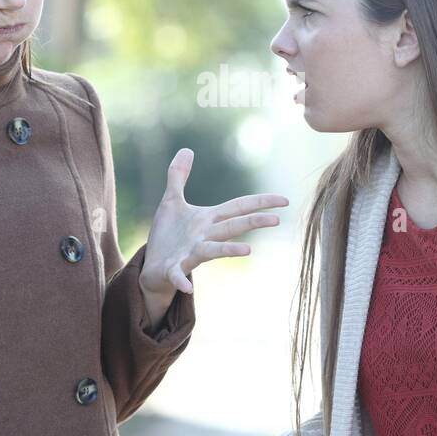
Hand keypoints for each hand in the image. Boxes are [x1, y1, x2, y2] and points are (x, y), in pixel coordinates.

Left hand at [138, 148, 288, 296]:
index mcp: (207, 220)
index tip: (284, 201)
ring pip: (211, 251)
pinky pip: (179, 275)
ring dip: (228, 251)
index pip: (238, 207)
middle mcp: (204, 237)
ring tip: (248, 252)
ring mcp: (190, 254)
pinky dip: (183, 280)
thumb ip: (178, 175)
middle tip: (276, 221)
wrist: (152, 268)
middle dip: (253, 223)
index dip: (260, 202)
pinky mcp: (173, 269)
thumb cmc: (167, 236)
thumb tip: (187, 148)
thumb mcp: (171, 201)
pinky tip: (187, 287)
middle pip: (231, 227)